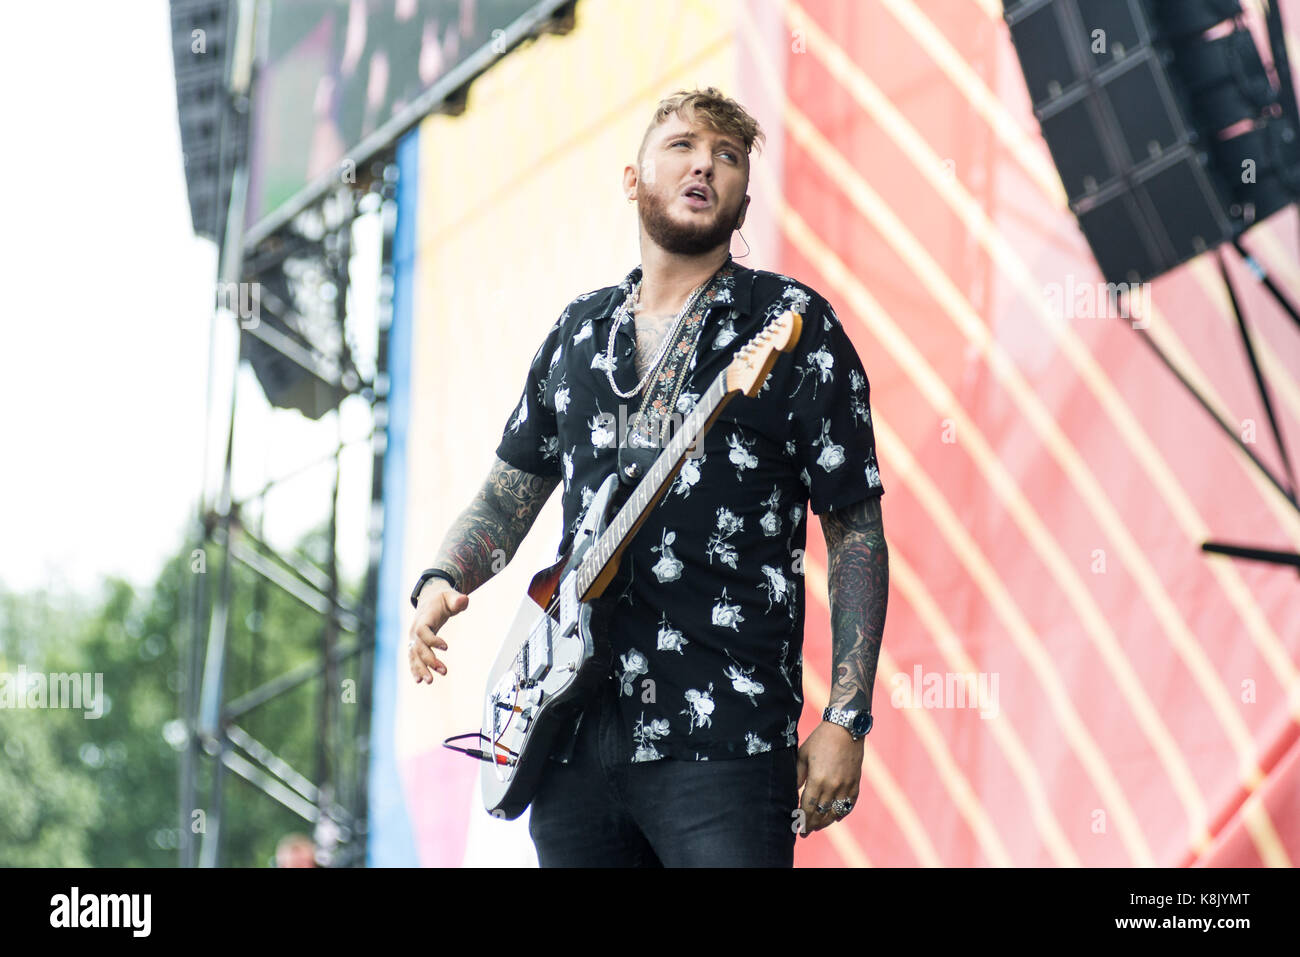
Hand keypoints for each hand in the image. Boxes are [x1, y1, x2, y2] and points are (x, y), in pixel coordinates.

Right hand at [408, 580, 468, 683]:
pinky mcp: (415, 645)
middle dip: (429, 660)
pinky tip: (419, 681)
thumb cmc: (442, 600)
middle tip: (444, 671)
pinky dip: (415, 669)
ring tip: (430, 681)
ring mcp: (413, 639)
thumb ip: (457, 600)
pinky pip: (413, 659)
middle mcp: (415, 631)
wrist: (430, 600)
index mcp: (423, 619)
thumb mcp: (451, 597)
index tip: (446, 647)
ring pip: (414, 656)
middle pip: (419, 647)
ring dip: (421, 669)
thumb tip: (464, 600)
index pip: (423, 631)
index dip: (432, 640)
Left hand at [795, 720, 863, 835]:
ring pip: (836, 812)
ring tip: (818, 826)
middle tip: (805, 832)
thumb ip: (798, 775)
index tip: (797, 827)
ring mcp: (846, 786)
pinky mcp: (855, 783)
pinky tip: (836, 818)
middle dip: (812, 824)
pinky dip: (842, 813)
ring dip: (826, 822)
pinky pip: (850, 804)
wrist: (846, 728)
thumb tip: (792, 792)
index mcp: (818, 779)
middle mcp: (833, 786)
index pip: (808, 807)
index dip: (802, 819)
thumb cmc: (821, 739)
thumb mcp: (803, 755)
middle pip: (821, 813)